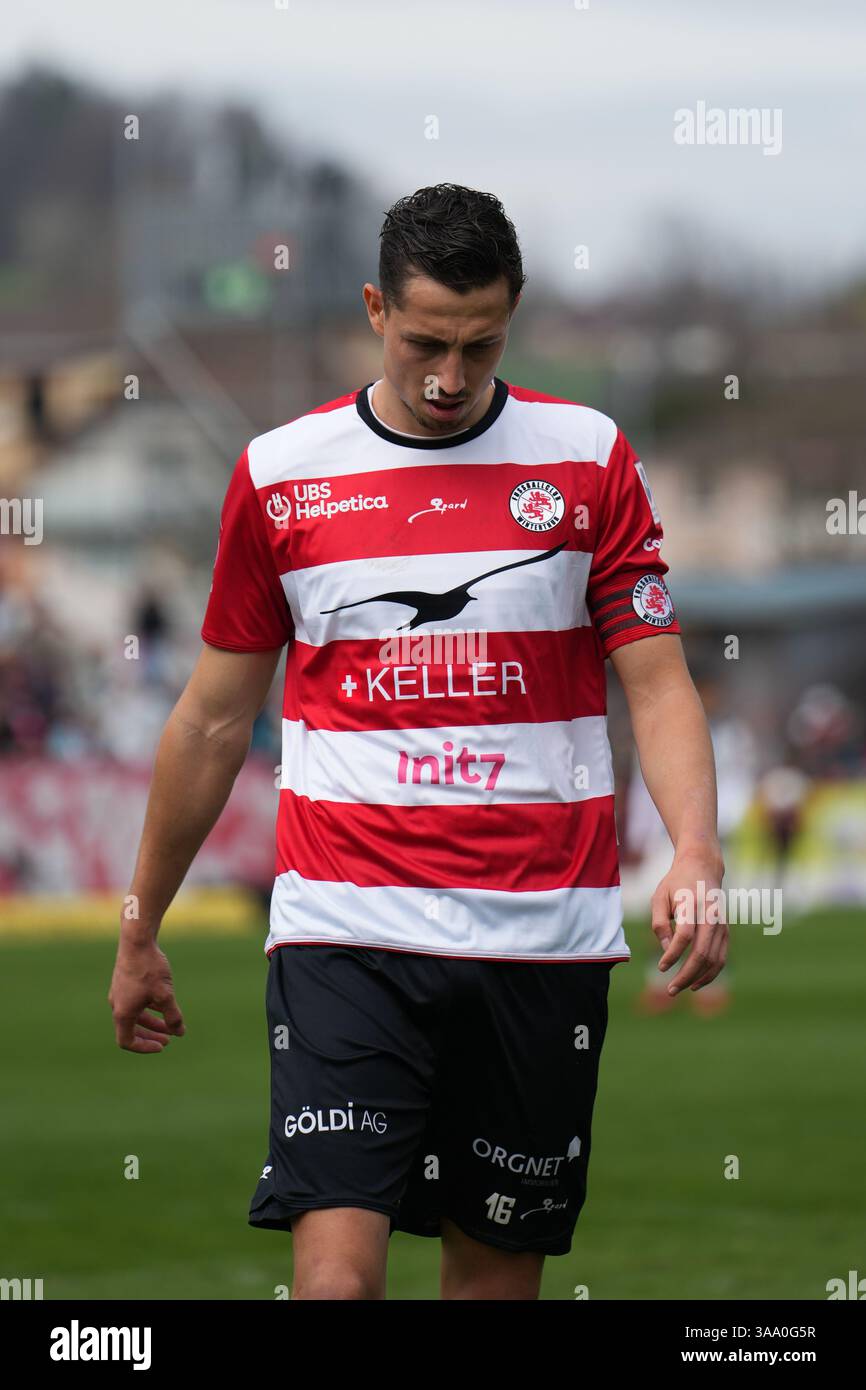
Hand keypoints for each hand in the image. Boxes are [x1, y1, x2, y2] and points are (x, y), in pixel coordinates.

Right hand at [109, 932, 185, 1052]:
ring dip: (152, 1022)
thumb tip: (180, 1033)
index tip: (163, 1045)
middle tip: (170, 1039)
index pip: (127, 1041)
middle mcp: (117, 1004)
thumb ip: (173, 1016)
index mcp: (122, 1012)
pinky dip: (149, 1008)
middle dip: (151, 1035)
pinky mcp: (124, 981)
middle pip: (132, 1029)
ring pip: (135, 1015)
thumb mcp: (165, 995)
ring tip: (171, 1024)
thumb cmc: (149, 968)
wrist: (137, 940)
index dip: (144, 1047)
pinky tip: (165, 1004)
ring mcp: (119, 992)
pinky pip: (135, 1002)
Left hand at [650, 848, 727, 995]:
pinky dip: (710, 974)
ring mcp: (721, 924)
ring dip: (698, 978)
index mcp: (692, 904)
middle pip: (702, 952)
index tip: (661, 967)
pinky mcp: (726, 931)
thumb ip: (659, 923)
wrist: (703, 867)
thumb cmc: (676, 883)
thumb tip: (666, 951)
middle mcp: (711, 915)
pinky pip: (721, 957)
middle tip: (669, 990)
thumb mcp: (659, 896)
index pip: (685, 935)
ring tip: (679, 988)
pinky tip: (695, 983)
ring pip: (715, 959)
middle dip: (686, 975)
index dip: (673, 955)